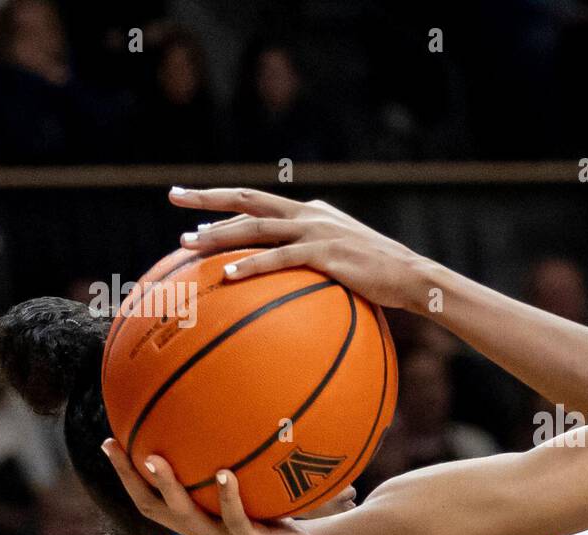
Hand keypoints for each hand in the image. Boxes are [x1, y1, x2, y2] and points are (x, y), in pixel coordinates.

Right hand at [101, 438, 337, 534]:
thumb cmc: (278, 534)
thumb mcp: (248, 506)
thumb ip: (232, 485)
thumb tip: (228, 442)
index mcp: (197, 525)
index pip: (150, 501)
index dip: (127, 476)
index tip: (111, 444)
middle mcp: (201, 534)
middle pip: (152, 507)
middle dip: (129, 476)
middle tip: (113, 445)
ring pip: (185, 515)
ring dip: (168, 487)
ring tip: (154, 459)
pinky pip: (233, 519)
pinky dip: (227, 496)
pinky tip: (223, 473)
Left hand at [169, 187, 431, 310]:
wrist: (413, 277)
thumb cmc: (381, 277)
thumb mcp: (345, 261)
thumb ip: (315, 262)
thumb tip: (289, 285)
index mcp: (311, 213)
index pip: (258, 203)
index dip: (223, 204)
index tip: (191, 206)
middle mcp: (309, 215)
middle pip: (248, 200)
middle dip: (207, 198)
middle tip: (173, 197)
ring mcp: (317, 231)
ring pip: (257, 227)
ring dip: (219, 234)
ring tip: (187, 242)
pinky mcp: (326, 253)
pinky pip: (281, 258)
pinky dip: (253, 264)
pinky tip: (230, 274)